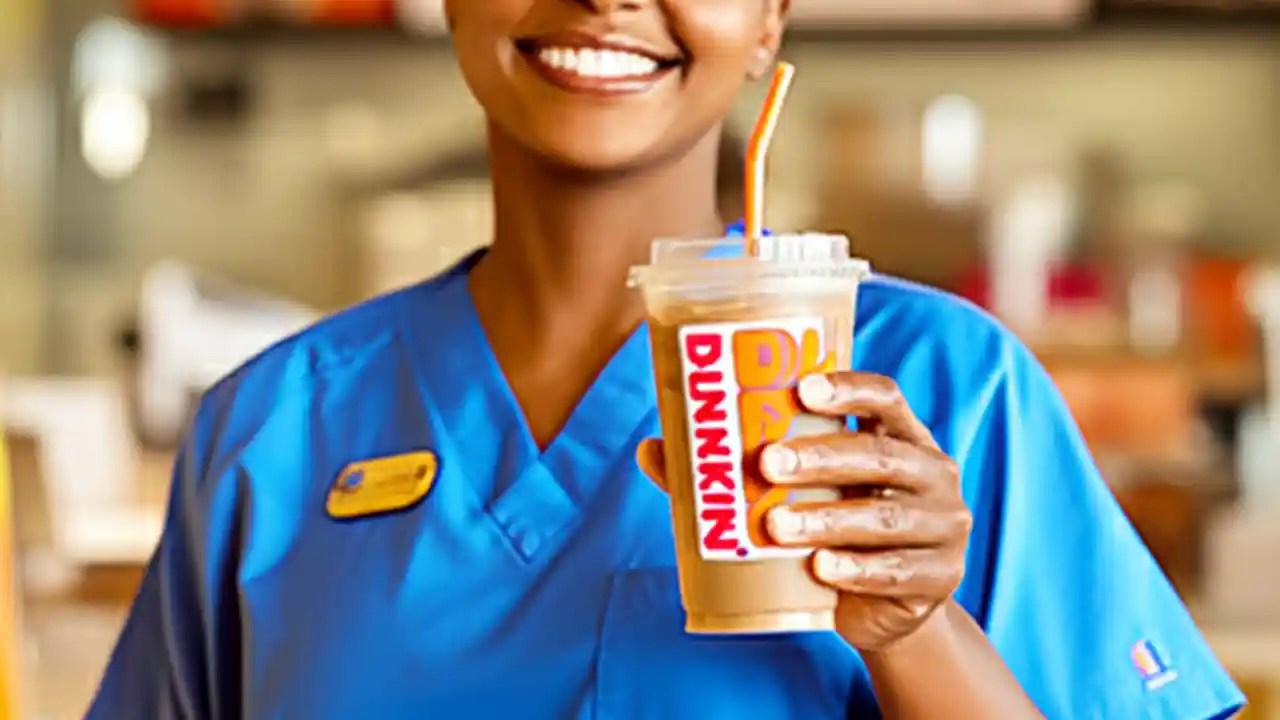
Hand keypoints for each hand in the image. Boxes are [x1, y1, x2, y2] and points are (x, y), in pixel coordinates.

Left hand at [637, 371, 971, 652]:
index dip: (847, 388)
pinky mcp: (940, 578)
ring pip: (885, 518)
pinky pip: (896, 571)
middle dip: (822, 457)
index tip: (800, 388)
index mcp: (903, 437)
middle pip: (882, 455)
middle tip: (766, 462)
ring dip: (827, 518)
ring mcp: (944, 527)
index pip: (886, 397)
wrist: (883, 610)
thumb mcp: (798, 494)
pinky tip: (820, 568)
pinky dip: (855, 570)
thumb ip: (731, 472)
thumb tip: (652, 448)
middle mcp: (933, 474)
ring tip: (774, 524)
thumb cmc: (833, 530)